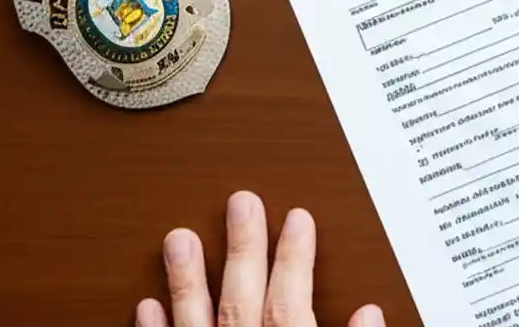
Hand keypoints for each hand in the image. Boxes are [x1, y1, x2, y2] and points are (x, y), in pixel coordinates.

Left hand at [135, 191, 384, 326]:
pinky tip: (148, 304)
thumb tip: (370, 314)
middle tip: (241, 203)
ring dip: (188, 278)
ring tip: (178, 237)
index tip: (298, 219)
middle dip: (243, 246)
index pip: (291, 300)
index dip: (296, 257)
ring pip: (195, 320)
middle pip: (241, 298)